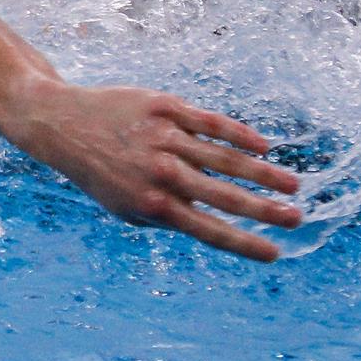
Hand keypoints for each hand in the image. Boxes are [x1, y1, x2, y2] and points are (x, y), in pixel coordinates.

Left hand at [0, 80, 301, 260]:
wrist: (62, 124)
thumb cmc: (100, 172)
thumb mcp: (126, 207)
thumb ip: (168, 217)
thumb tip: (215, 226)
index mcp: (152, 205)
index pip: (210, 229)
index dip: (245, 243)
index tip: (275, 253)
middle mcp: (161, 172)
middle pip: (226, 195)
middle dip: (266, 210)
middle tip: (298, 219)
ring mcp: (165, 137)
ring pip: (226, 158)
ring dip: (264, 174)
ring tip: (293, 186)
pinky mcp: (165, 107)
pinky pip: (211, 122)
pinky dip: (240, 136)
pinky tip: (264, 147)